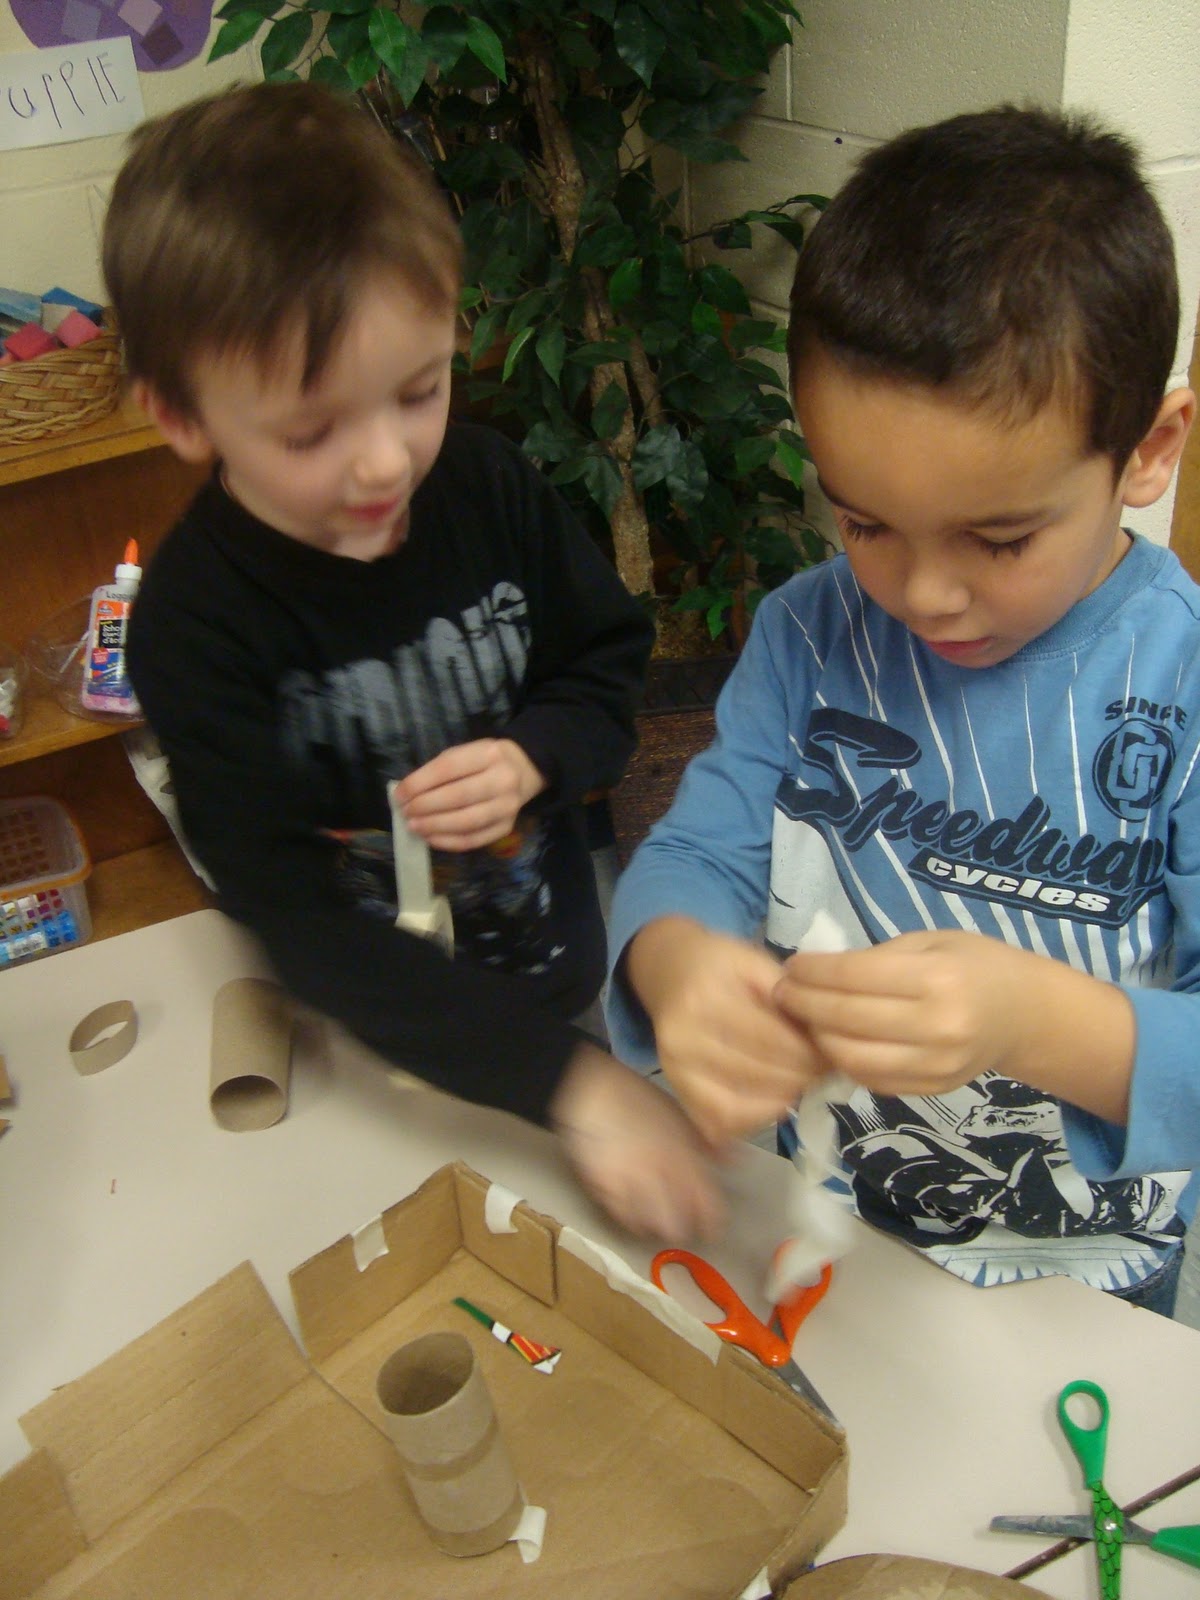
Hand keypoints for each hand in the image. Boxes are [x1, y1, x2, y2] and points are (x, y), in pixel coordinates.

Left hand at [394, 739, 545, 850]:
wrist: (523, 771)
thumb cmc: (483, 761)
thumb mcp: (464, 753)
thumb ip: (438, 771)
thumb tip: (407, 795)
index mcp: (489, 754)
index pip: (448, 768)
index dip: (419, 783)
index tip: (399, 794)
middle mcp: (503, 780)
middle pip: (457, 796)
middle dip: (425, 807)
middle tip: (405, 812)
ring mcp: (507, 806)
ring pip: (466, 822)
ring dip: (434, 826)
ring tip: (414, 826)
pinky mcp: (506, 827)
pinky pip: (473, 839)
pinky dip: (448, 841)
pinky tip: (430, 838)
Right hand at [549, 1042, 725, 1241]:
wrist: (591, 1089)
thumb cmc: (638, 1098)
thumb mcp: (680, 1114)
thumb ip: (708, 1142)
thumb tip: (737, 1161)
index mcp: (685, 1156)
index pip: (708, 1205)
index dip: (713, 1224)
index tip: (712, 1230)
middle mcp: (663, 1174)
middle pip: (680, 1224)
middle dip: (683, 1230)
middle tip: (681, 1228)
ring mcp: (632, 1182)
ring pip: (652, 1227)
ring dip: (656, 1229)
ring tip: (656, 1225)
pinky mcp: (604, 1187)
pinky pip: (623, 1219)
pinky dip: (630, 1222)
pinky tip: (632, 1216)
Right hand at [626, 917, 821, 1144]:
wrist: (667, 970)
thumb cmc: (717, 963)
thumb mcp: (752, 960)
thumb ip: (786, 996)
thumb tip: (823, 1038)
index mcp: (705, 999)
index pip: (769, 1040)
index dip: (808, 1053)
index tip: (832, 1054)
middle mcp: (683, 1039)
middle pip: (756, 1074)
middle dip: (800, 1077)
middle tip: (824, 1072)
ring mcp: (675, 1069)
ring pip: (739, 1106)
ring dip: (780, 1100)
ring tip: (802, 1083)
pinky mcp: (676, 1089)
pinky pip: (719, 1122)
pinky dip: (753, 1119)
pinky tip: (774, 1100)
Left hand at [772, 929, 1133, 1119]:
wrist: (1023, 1014)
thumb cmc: (974, 964)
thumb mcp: (930, 941)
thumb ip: (877, 958)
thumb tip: (814, 972)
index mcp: (937, 978)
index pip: (853, 976)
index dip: (811, 972)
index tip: (790, 966)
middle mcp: (937, 1026)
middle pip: (846, 1019)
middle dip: (803, 1004)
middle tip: (782, 993)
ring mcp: (935, 1064)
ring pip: (851, 1058)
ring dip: (816, 1038)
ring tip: (802, 1019)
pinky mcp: (931, 1089)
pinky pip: (870, 1080)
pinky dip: (842, 1062)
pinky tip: (831, 1042)